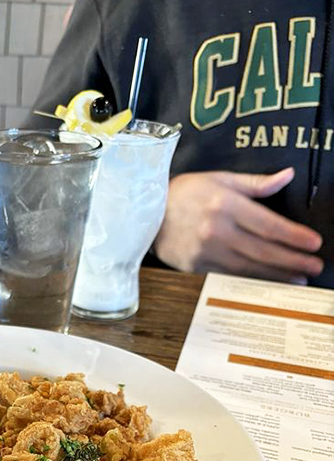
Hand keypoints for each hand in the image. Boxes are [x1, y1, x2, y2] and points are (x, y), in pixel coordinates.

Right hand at [153, 168, 323, 283]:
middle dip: (292, 260)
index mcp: (226, 203)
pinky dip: (250, 282)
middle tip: (314, 267)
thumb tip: (287, 177)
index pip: (268, 224)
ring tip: (298, 280)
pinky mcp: (195, 267)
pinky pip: (229, 277)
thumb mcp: (220, 178)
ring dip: (276, 276)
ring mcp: (205, 251)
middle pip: (262, 250)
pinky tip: (266, 284)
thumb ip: (255, 183)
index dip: (294, 236)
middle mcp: (217, 229)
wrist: (146, 213)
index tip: (313, 243)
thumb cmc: (184, 193)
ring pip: (248, 268)